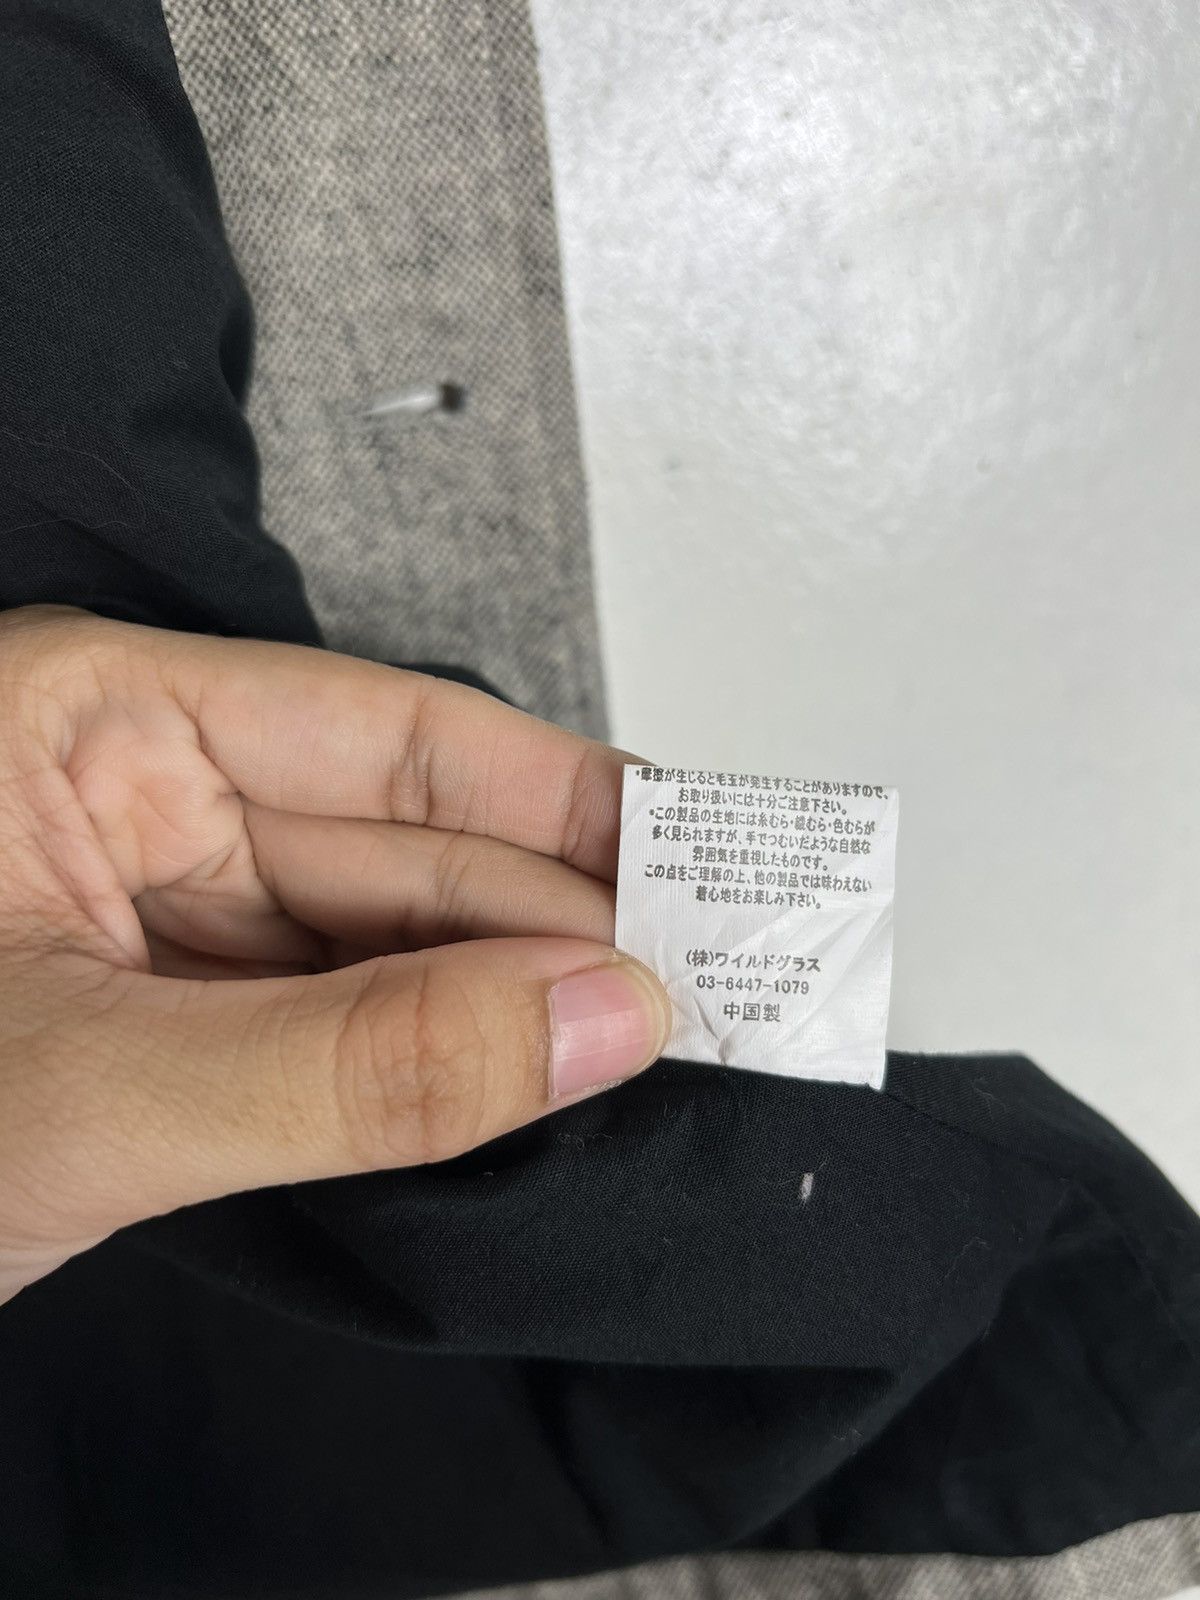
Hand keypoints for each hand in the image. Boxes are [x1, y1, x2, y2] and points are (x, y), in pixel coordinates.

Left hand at [0, 606, 669, 1301]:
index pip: (381, 734)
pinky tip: (539, 1069)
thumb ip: (355, 1060)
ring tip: (654, 1032)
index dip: (558, 798)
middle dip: (557, 917)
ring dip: (514, 994)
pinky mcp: (174, 1018)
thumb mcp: (94, 1092)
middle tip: (713, 975)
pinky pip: (340, 1020)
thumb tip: (598, 1018)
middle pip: (403, 839)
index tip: (697, 857)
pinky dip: (437, 1056)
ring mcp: (155, 912)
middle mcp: (136, 797)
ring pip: (385, 938)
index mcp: (87, 723)